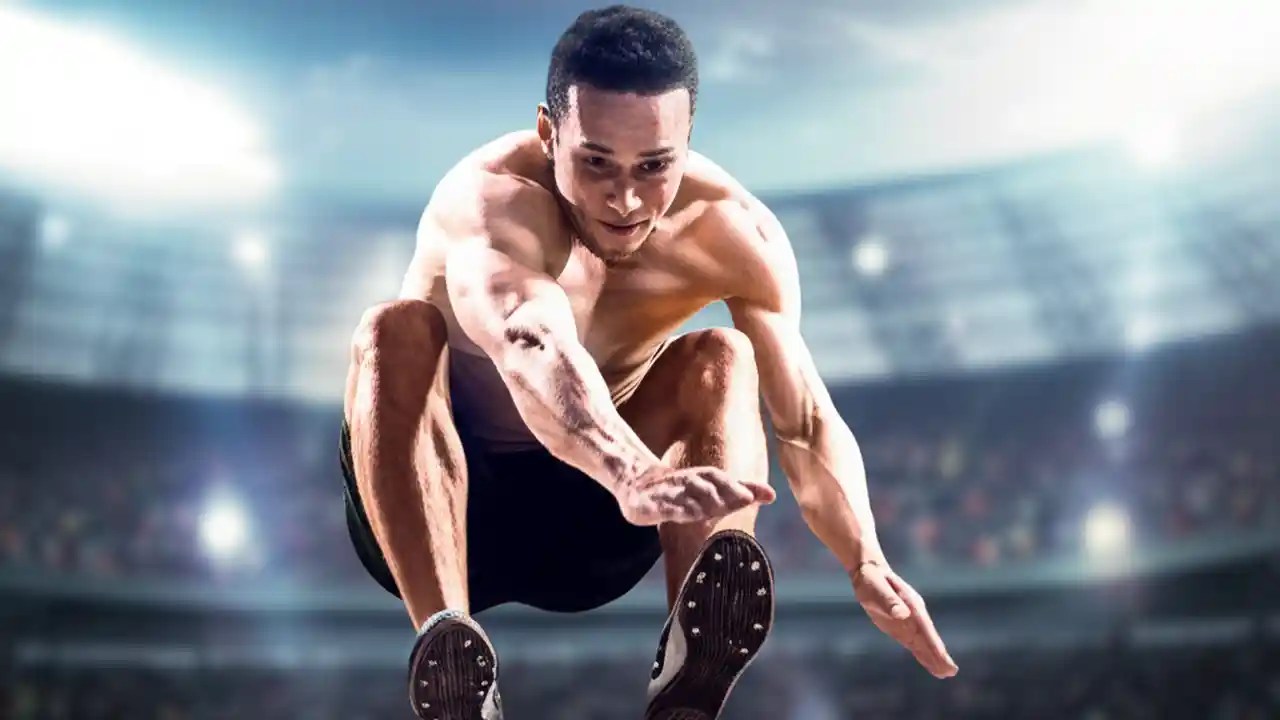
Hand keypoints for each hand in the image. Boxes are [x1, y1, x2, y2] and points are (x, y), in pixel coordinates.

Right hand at [615, 465, 775, 525]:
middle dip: (723, 493)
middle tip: (743, 500)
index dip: (735, 486)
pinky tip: (680, 514)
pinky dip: (670, 509)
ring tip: (717, 508)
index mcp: (699, 477)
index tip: (751, 496)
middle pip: (704, 486)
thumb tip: (772, 495)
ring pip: (683, 496)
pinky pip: (657, 507)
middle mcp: (683, 481)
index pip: (718, 479)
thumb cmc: (680, 486)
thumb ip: (739, 490)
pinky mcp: (644, 505)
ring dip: (700, 501)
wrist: (635, 481)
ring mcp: (663, 492)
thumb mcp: (710, 486)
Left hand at [852, 561, 957, 678]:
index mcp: (911, 606)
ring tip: (945, 673)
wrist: (870, 573)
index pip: (925, 629)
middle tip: (951, 672)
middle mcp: (914, 616)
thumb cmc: (873, 580)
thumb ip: (889, 601)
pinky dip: (923, 655)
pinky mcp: (901, 628)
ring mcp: (909, 622)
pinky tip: (930, 665)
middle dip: (939, 655)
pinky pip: (914, 644)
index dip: (933, 645)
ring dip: (933, 658)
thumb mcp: (877, 588)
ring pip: (923, 644)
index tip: (943, 658)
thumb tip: (902, 614)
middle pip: (929, 639)